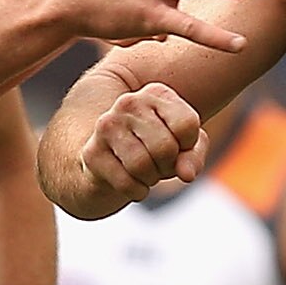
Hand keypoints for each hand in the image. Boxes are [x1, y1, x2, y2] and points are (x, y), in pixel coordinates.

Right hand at [75, 82, 206, 209]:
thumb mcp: (183, 150)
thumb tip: (187, 174)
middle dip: (167, 166)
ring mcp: (107, 125)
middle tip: (158, 165)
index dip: (188, 145)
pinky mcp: (92, 152)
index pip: (186, 124)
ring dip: (151, 179)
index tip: (177, 145)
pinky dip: (137, 191)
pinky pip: (126, 183)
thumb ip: (193, 158)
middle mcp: (129, 103)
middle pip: (165, 147)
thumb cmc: (154, 151)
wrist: (108, 163)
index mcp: (156, 93)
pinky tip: (133, 183)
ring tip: (145, 172)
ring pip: (143, 166)